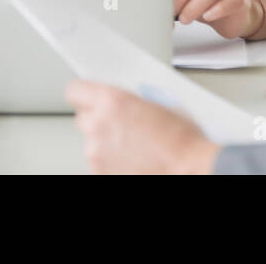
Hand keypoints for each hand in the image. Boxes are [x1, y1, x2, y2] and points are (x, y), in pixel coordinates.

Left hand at [65, 80, 219, 173]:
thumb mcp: (156, 103)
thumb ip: (128, 100)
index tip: (88, 97)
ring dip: (105, 142)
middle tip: (120, 124)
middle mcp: (98, 125)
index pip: (75, 90)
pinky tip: (132, 161)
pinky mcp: (100, 174)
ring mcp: (96, 153)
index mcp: (112, 101)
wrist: (189, 170)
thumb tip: (119, 101)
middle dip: (98, 119)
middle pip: (83, 117)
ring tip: (133, 148)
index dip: (84, 93)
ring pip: (90, 142)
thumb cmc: (182, 140)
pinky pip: (98, 163)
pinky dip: (110, 162)